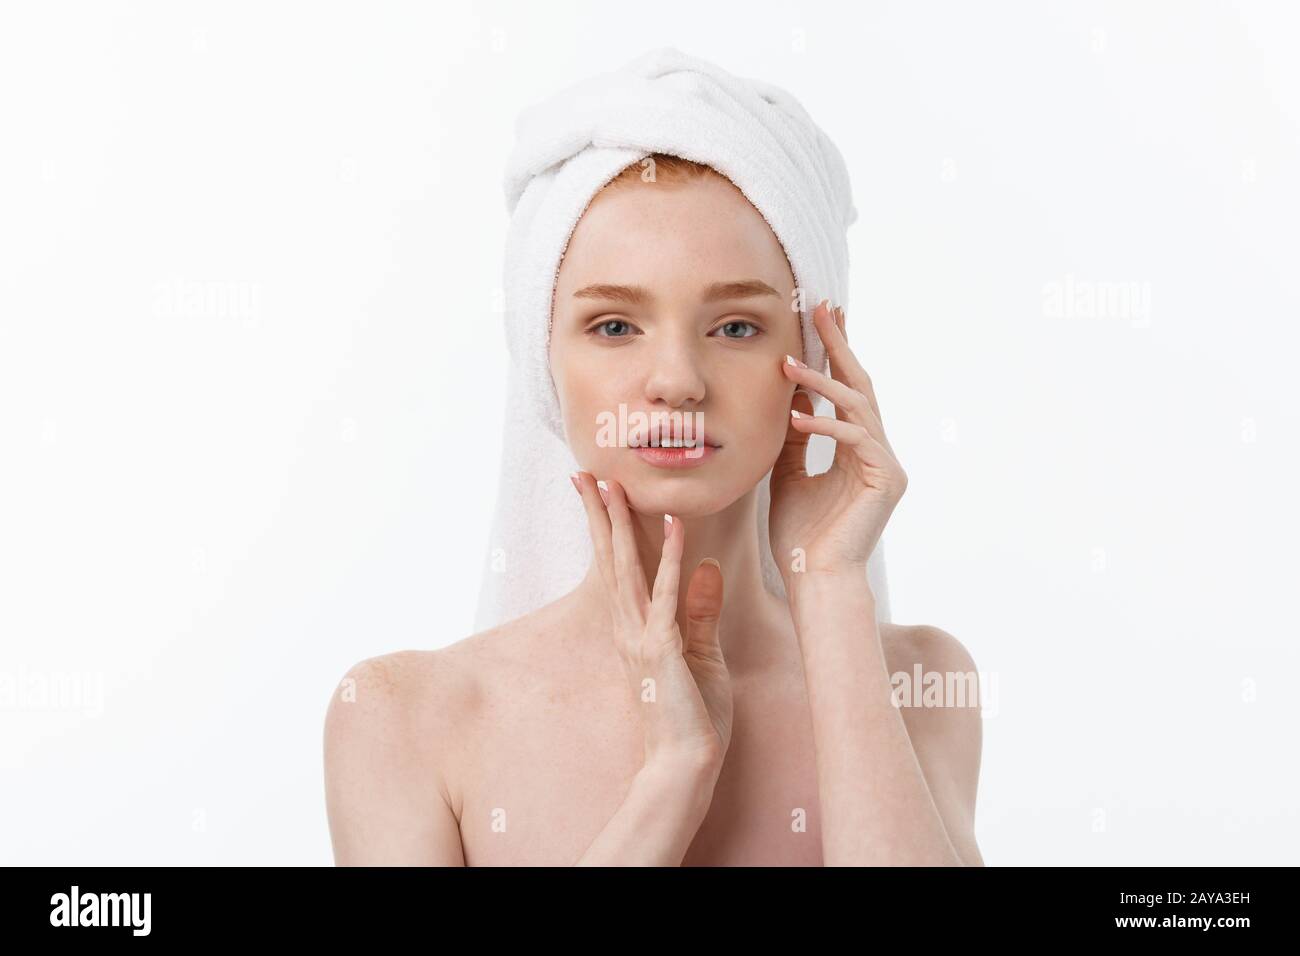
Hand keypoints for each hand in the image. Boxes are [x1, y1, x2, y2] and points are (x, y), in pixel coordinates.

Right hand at [571, 472, 733, 773]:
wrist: (687, 765)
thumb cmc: (695, 718)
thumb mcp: (703, 655)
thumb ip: (701, 610)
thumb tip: (707, 566)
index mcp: (636, 628)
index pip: (618, 567)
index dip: (606, 528)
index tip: (596, 491)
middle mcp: (630, 627)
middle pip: (611, 560)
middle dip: (598, 515)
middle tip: (584, 472)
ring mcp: (642, 637)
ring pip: (627, 569)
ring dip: (620, 525)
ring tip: (611, 484)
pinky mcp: (663, 649)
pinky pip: (665, 595)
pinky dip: (670, 558)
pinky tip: (673, 524)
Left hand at [769, 299, 907, 587]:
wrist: (815, 579)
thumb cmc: (800, 537)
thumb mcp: (788, 476)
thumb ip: (794, 440)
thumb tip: (788, 403)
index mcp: (858, 450)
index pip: (847, 391)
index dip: (836, 354)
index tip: (821, 319)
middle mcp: (878, 451)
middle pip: (861, 385)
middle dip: (840, 345)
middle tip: (823, 308)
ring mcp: (887, 464)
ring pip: (858, 406)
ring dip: (822, 382)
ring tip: (789, 364)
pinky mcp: (887, 479)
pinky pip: (855, 439)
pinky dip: (825, 424)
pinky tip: (795, 416)